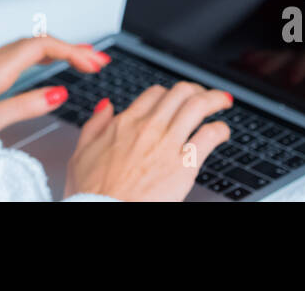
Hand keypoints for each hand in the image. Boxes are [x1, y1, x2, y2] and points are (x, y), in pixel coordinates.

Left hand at [0, 35, 110, 132]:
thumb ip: (25, 106)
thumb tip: (58, 92)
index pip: (41, 46)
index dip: (72, 50)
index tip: (95, 61)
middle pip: (36, 42)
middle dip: (70, 47)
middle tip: (97, 59)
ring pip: (24, 46)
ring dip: (54, 49)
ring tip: (80, 57)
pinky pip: (13, 53)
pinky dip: (36, 55)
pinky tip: (42, 62)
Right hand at [64, 81, 232, 200]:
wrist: (103, 213)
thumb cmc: (91, 192)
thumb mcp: (81, 153)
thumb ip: (94, 125)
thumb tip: (105, 106)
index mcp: (125, 122)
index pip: (155, 93)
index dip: (168, 93)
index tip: (175, 100)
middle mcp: (149, 127)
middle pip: (180, 92)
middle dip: (196, 91)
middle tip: (203, 97)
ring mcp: (167, 143)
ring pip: (197, 106)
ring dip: (214, 100)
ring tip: (223, 102)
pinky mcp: (184, 164)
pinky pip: (209, 135)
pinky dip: (220, 129)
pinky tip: (223, 132)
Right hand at [233, 47, 304, 107]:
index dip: (300, 65)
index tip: (289, 80)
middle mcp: (299, 73)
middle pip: (285, 55)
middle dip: (271, 62)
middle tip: (258, 73)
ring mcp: (278, 76)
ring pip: (266, 59)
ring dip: (255, 62)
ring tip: (243, 68)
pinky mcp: (259, 83)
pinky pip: (250, 67)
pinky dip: (242, 67)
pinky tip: (234, 68)